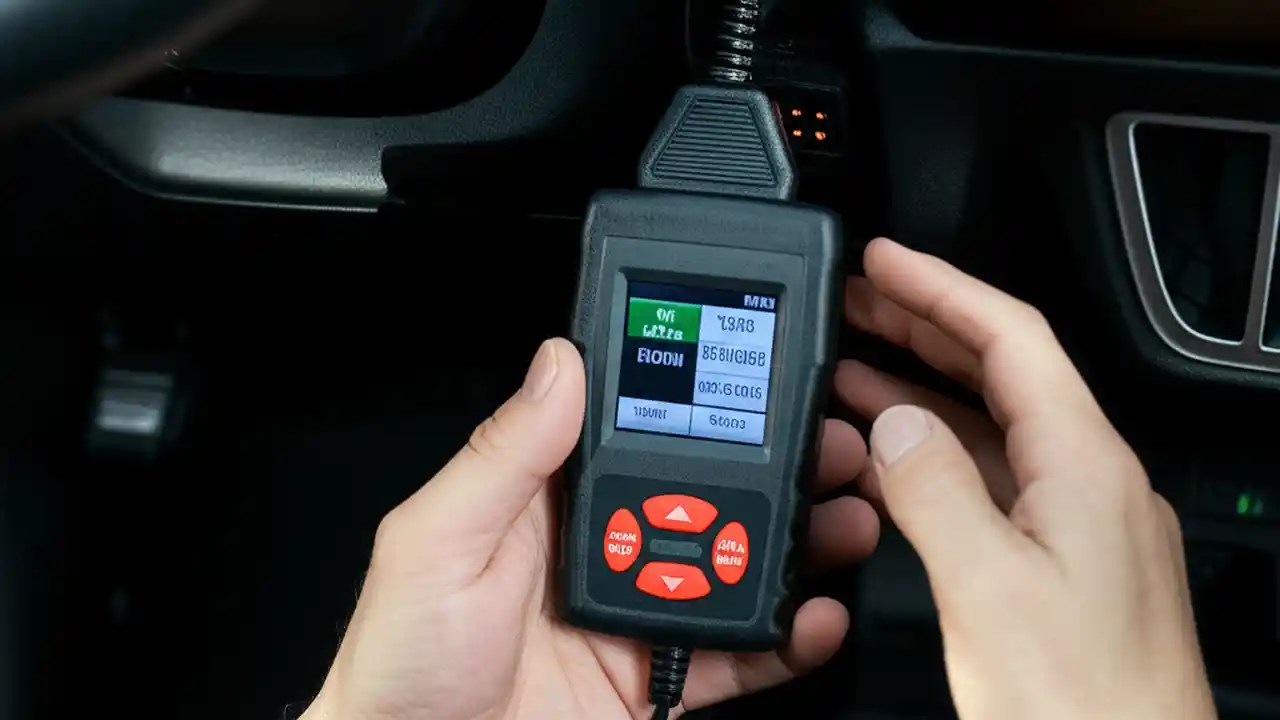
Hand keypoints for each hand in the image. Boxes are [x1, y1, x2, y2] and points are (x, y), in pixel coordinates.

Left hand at [301, 339, 879, 719]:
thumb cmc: (398, 665)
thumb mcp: (436, 544)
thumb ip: (502, 457)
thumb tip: (558, 365)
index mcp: (543, 502)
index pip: (633, 431)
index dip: (699, 403)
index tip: (756, 378)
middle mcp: (597, 549)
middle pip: (702, 495)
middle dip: (775, 469)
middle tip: (831, 447)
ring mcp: (630, 612)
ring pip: (728, 565)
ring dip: (795, 543)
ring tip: (845, 519)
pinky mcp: (650, 678)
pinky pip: (732, 654)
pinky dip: (783, 639)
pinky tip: (814, 617)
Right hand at [837, 239, 1215, 719]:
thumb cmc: (1083, 707)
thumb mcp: (988, 591)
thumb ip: (935, 491)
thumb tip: (895, 421)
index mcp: (1085, 468)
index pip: (1012, 338)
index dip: (941, 288)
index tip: (884, 261)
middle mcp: (1093, 484)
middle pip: (1004, 372)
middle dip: (926, 327)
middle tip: (859, 302)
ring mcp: (1083, 523)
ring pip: (994, 427)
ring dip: (924, 390)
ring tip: (855, 371)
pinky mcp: (1066, 563)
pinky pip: (994, 480)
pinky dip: (937, 454)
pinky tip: (894, 462)